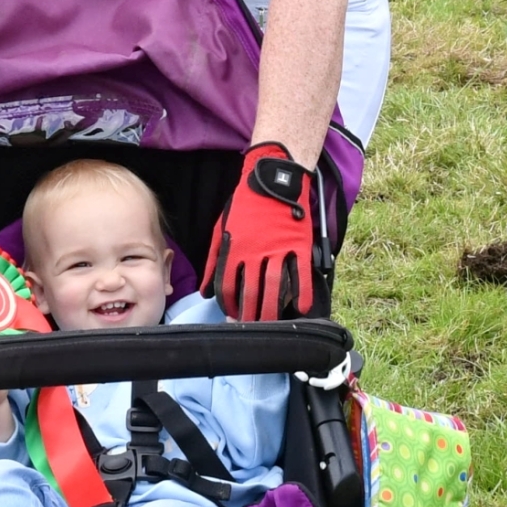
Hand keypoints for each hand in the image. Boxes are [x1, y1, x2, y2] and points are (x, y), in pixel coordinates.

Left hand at [202, 142, 315, 320]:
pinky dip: (302, 294)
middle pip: (251, 291)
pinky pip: (301, 275)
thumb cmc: (245, 205)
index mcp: (234, 248)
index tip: (228, 314)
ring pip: (275, 288)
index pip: (228, 285)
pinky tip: (301, 309)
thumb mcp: (222, 229)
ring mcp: (279, 250)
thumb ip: (214, 259)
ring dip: (271, 310)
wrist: (273, 179)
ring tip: (270, 325)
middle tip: (248, 327)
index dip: (227, 303)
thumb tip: (205, 290)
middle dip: (248, 313)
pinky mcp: (299, 246)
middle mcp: (255, 253)